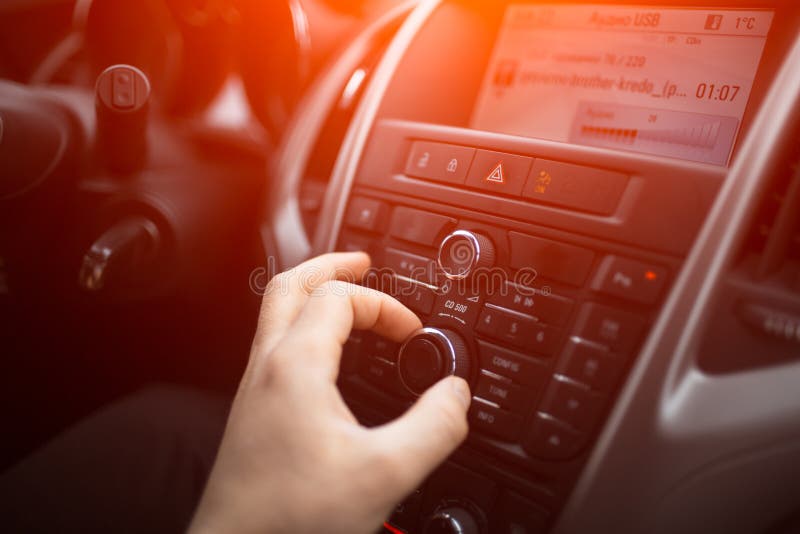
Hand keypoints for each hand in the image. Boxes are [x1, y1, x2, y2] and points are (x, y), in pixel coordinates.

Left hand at [189, 252, 470, 533]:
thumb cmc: (289, 520)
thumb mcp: (384, 475)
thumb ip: (433, 428)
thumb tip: (456, 396)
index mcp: (295, 367)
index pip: (339, 297)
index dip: (384, 304)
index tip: (411, 332)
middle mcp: (266, 370)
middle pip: (290, 285)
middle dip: (330, 265)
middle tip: (363, 262)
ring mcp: (254, 391)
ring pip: (276, 315)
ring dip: (313, 294)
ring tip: (345, 297)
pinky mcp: (252, 415)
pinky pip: (275, 349)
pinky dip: (304, 330)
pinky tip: (326, 358)